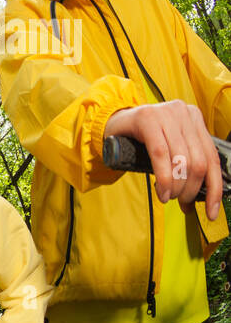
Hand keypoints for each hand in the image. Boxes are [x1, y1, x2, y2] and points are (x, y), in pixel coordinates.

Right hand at [104, 101, 221, 219]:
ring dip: (177, 187)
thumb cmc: (139, 138)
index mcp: (195, 118)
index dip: (214, 187)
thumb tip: (200, 196)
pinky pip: (160, 155)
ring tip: (169, 197)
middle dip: (191, 190)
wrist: (109, 124)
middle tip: (182, 203)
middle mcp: (184, 112)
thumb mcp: (168, 146)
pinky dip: (164, 178)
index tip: (211, 210)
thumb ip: (185, 162)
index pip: (212, 157)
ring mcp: (166, 114)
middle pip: (198, 161)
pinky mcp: (147, 119)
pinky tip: (162, 192)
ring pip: (181, 160)